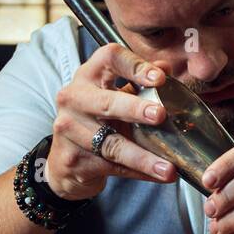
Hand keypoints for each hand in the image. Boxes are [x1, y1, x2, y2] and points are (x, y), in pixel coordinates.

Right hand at [46, 43, 177, 199]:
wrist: (65, 162)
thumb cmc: (96, 120)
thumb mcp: (116, 96)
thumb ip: (140, 82)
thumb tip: (167, 67)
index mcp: (89, 76)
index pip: (109, 58)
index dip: (135, 66)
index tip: (160, 78)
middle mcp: (74, 98)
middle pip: (106, 102)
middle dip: (134, 109)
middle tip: (160, 115)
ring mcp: (70, 130)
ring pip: (111, 144)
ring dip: (143, 157)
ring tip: (168, 168)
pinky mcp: (74, 159)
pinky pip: (112, 166)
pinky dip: (138, 172)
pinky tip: (158, 176)